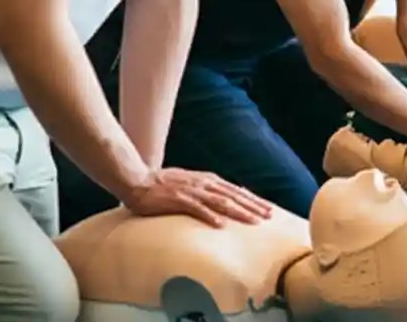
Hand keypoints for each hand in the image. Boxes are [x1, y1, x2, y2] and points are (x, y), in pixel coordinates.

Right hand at [122, 168, 273, 227]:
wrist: (137, 181)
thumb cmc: (163, 185)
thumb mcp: (190, 184)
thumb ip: (205, 191)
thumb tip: (222, 201)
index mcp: (208, 180)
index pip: (236, 191)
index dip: (253, 200)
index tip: (268, 209)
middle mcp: (204, 184)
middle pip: (234, 196)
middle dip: (253, 206)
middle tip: (269, 216)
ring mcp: (192, 191)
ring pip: (221, 202)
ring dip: (239, 212)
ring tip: (253, 221)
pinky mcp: (178, 200)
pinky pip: (197, 209)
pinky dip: (210, 216)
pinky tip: (221, 225)